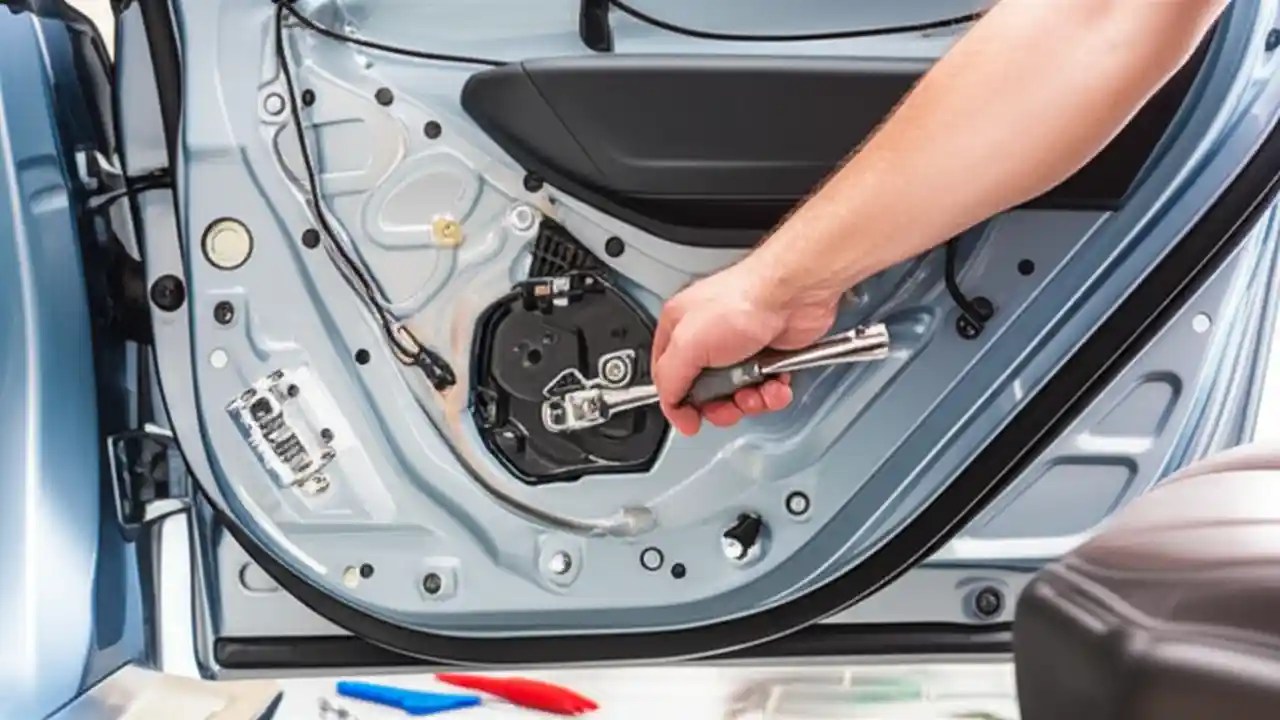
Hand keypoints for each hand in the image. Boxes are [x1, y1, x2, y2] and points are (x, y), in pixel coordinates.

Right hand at [651, 262, 838, 435]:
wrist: (793, 295)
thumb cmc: (744, 302)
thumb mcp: (688, 346)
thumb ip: (670, 381)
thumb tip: (671, 407)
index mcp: (679, 329)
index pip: (667, 377)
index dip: (677, 403)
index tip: (690, 419)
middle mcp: (708, 337)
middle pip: (704, 393)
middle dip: (720, 406)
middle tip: (730, 404)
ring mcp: (740, 347)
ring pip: (737, 395)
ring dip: (750, 401)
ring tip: (757, 391)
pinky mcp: (768, 355)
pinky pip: (766, 390)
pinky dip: (773, 394)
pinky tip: (776, 384)